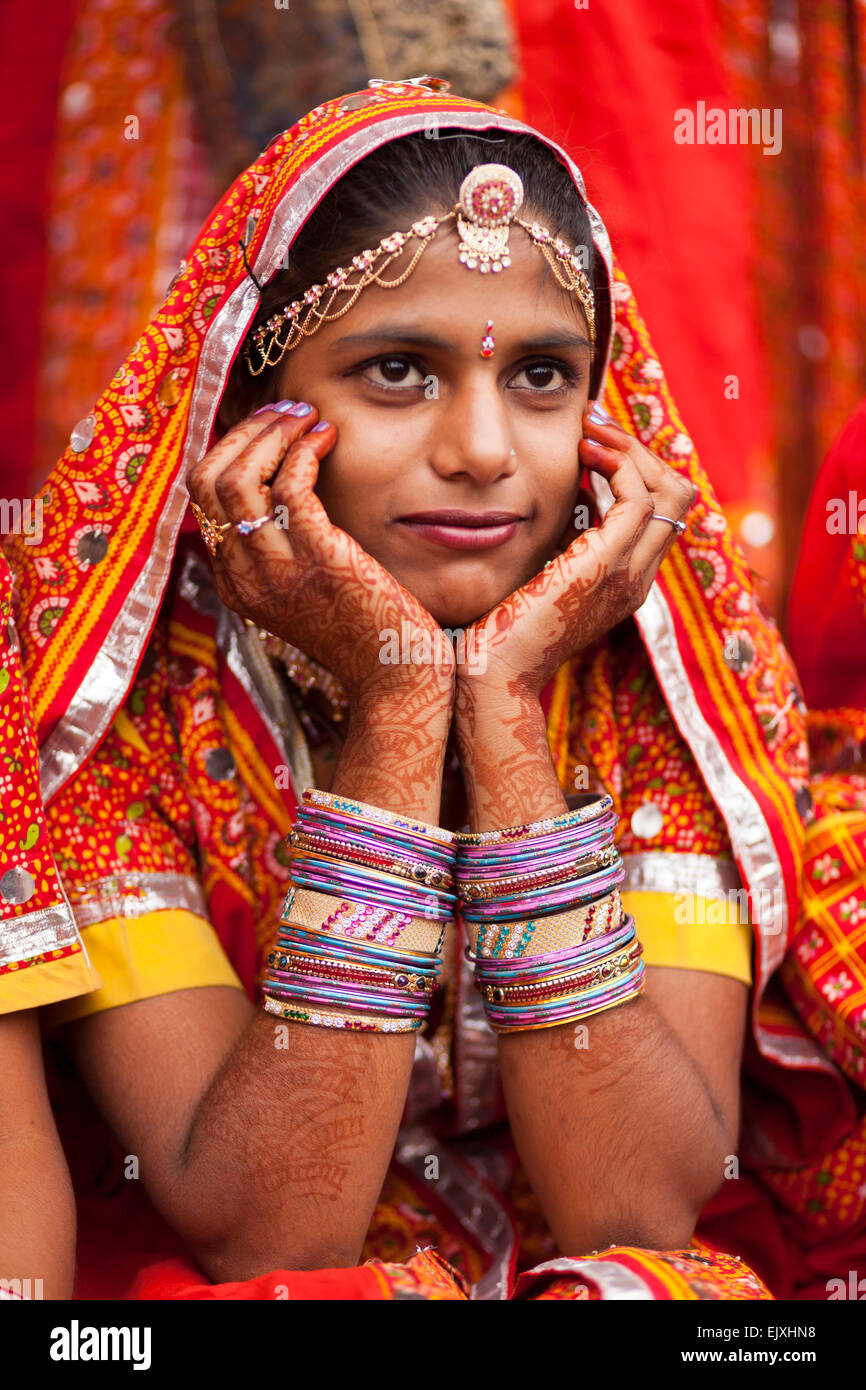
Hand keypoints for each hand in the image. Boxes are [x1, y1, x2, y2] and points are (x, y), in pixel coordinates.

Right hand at [186, 406, 454, 710]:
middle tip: (288, 410)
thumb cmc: (363, 628)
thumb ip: (284, 547)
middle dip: (246, 432)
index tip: (269, 426)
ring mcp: (277, 570)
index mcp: (235, 583)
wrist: (396, 677)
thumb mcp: (306, 588)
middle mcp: (244, 576)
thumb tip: (280, 483)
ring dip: (274, 432)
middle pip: (209, 480)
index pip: (203, 497)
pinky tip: (329, 438)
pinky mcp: (319, 559)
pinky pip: (291, 485)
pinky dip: (305, 449)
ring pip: (241, 477)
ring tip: (308, 416)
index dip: (232, 448)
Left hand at [458, 403, 696, 700]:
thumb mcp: (537, 578)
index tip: (593, 442)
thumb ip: (556, 545)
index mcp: (624, 582)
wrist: (493, 675)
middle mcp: (637, 578)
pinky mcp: (607, 566)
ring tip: (589, 432)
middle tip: (594, 425)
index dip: (636, 468)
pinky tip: (582, 455)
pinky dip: (617, 466)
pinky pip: (639, 499)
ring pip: (670, 491)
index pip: (661, 511)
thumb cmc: (499, 633)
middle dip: (639, 450)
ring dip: (630, 450)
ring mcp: (628, 574)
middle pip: (678, 495)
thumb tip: (554, 500)